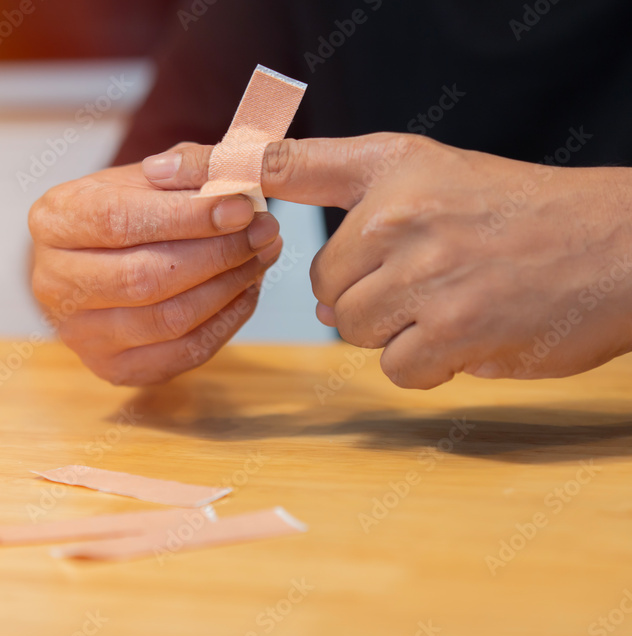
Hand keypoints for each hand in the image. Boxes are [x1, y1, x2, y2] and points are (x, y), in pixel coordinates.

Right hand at [28, 146, 282, 384]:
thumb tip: (230, 183)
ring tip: (262, 256)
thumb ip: (185, 172)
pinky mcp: (113, 368)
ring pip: (168, 320)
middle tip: (265, 232)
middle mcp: (53, 283)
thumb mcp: (141, 177)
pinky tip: (246, 290)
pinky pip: (183, 353)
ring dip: (229, 287)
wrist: (90, 262)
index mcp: (53, 222)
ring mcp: (80, 334)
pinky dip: (225, 322)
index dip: (186, 216)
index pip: (119, 221)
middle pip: (144, 277)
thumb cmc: (120, 213)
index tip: (240, 208)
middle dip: (217, 254)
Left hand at [148, 133, 631, 388]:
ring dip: (393, 329)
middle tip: (426, 277)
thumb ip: (351, 188)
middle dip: (363, 295)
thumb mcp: (430, 170)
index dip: (213, 167)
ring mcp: (426, 275)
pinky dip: (424, 361)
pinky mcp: (453, 332)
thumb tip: (305, 277)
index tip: (156, 170)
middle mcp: (400, 215)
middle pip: (324, 287)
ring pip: (351, 327)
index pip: (284, 164)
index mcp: (390, 169)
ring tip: (448, 300)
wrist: (613, 246)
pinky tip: (466, 331)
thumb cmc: (512, 211)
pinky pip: (394, 366)